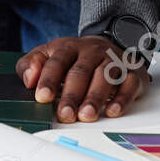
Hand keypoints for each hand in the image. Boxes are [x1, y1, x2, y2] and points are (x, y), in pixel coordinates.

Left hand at [16, 35, 148, 122]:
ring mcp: (113, 61)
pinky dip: (122, 99)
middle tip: (65, 114)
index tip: (42, 97)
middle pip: (80, 72)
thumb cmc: (74, 57)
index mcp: (68, 47)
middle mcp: (92, 52)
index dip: (48, 80)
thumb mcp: (48, 55)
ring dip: (95, 98)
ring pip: (104, 78)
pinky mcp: (131, 73)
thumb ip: (31, 65)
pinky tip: (113, 111)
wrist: (107, 45)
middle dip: (72, 95)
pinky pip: (128, 85)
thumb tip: (28, 79)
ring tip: (86, 115)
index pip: (57, 62)